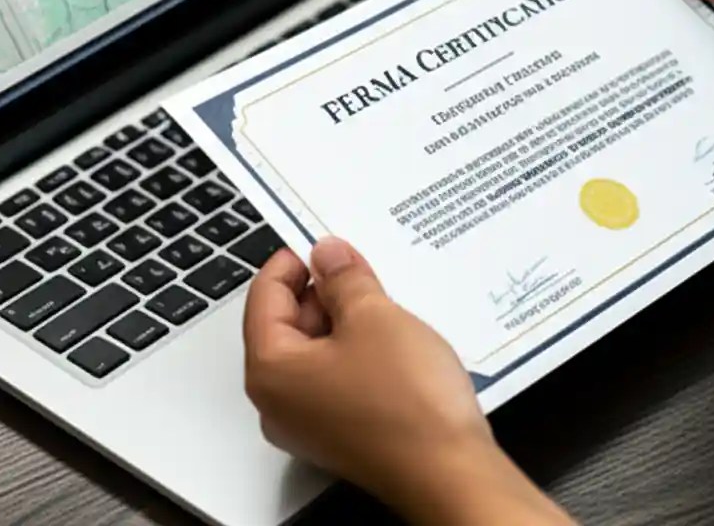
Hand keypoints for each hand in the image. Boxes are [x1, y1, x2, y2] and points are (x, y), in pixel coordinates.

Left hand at [244, 237, 571, 524]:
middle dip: (321, 291)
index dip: (293, 261)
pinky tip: (390, 339)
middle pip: (284, 326)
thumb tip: (327, 255)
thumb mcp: (375, 317)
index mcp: (270, 370)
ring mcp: (308, 424)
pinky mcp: (340, 435)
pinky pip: (335, 380)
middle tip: (359, 265)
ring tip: (381, 300)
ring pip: (313, 353)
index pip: (264, 296)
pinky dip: (355, 352)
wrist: (450, 473)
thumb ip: (344, 279)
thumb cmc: (408, 405)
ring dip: (342, 321)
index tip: (323, 242)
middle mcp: (278, 403)